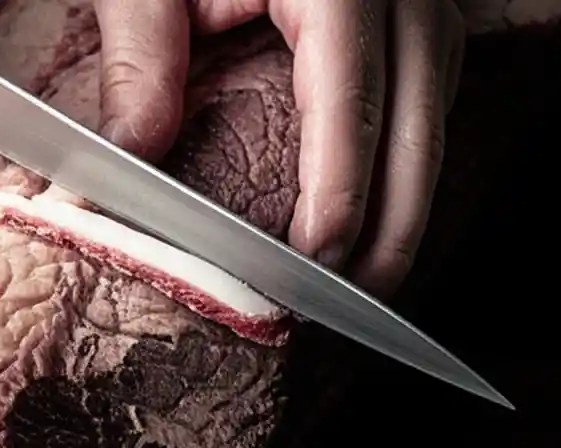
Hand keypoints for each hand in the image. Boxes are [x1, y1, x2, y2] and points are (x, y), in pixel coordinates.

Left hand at [95, 0, 466, 298]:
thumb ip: (140, 61)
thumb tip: (127, 163)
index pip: (350, 95)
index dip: (339, 187)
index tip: (317, 258)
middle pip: (416, 121)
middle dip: (392, 221)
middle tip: (352, 305)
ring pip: (434, 115)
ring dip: (407, 201)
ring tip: (364, 278)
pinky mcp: (414, 13)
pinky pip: (426, 98)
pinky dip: (404, 161)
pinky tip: (375, 211)